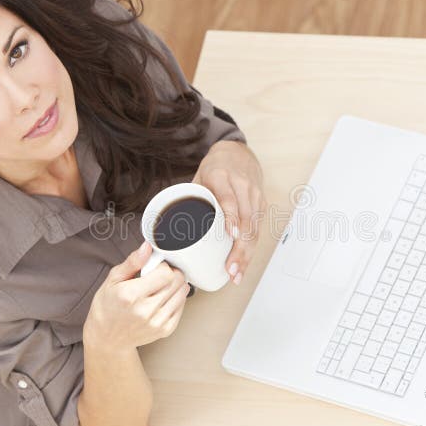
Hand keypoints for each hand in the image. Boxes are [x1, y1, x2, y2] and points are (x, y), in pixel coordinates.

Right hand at [84, 241, 188, 349]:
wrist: (107, 339)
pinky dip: (176, 299)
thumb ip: (132, 262)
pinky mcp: (165, 330)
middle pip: (177, 282)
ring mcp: (157, 322)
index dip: (163, 266)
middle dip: (172, 274)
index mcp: (131, 296)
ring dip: (176, 286)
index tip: (156, 267)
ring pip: (182, 294)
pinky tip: (164, 298)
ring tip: (161, 286)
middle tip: (160, 275)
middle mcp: (145, 311)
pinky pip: (181, 307)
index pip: (166, 274)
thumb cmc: (107, 307)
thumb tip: (147, 247)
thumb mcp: (112, 280)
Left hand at [192, 140, 265, 284]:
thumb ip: (186, 201)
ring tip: (237, 273)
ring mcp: (254, 194)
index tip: (231, 235)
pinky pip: (259, 228)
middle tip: (231, 269)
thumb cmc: (215, 168)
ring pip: (254, 228)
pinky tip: (245, 262)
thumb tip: (164, 233)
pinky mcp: (262, 203)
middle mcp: (241, 185)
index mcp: (221, 176)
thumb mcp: (198, 178)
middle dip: (240, 248)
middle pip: (245, 219)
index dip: (231, 217)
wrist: (237, 152)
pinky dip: (252, 248)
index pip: (229, 198)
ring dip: (247, 253)